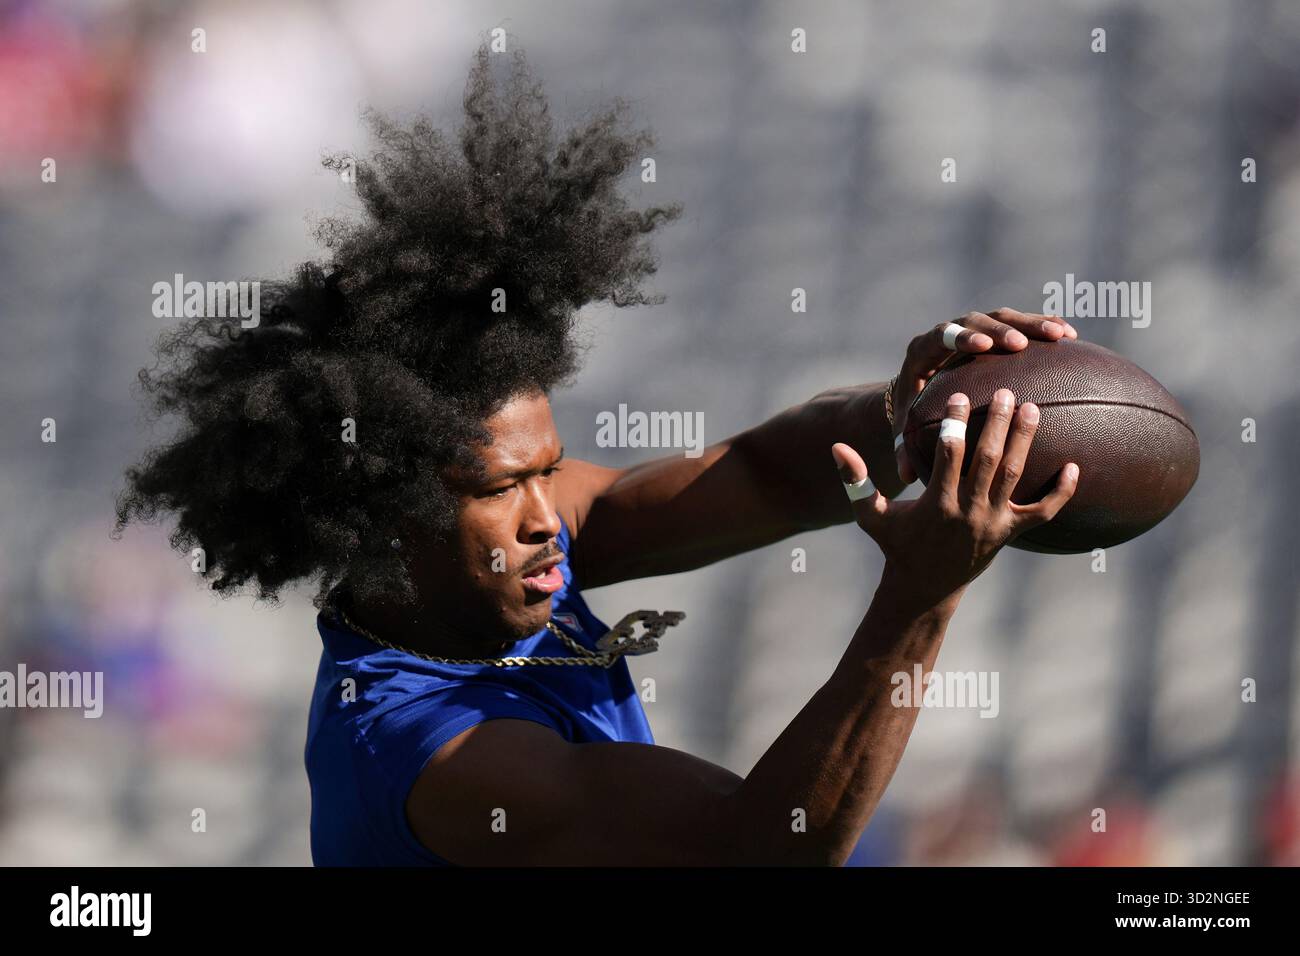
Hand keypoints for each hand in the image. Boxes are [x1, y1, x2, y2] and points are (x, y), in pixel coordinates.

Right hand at [834, 388, 1078, 602]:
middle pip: (988, 461)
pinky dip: (1061, 492)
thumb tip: (836, 447)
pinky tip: (1075, 466)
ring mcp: (993, 524)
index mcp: (936, 505)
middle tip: (1006, 392)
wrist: (923, 588)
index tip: (958, 395)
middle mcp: (968, 513)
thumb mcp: (870, 515)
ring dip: (1025, 442)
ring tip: (1033, 408)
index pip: (948, 457)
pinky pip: (1043, 512)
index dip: (954, 425)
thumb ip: (854, 481)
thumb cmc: (895, 544)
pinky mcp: (1011, 533)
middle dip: (997, 425)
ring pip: (1014, 477)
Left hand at [890, 308, 1077, 484]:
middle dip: (999, 330)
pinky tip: (1069, 336)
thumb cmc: (912, 412)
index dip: (960, 338)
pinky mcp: (993, 330)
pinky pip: (1020, 323)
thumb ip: (903, 447)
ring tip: (1059, 335)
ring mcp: (973, 328)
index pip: (939, 337)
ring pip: (1002, 317)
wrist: (919, 388)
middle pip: (974, 322)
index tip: (982, 346)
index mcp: (922, 353)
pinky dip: (1044, 326)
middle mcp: (947, 334)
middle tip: (1021, 343)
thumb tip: (903, 474)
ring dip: (1031, 323)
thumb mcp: (907, 428)